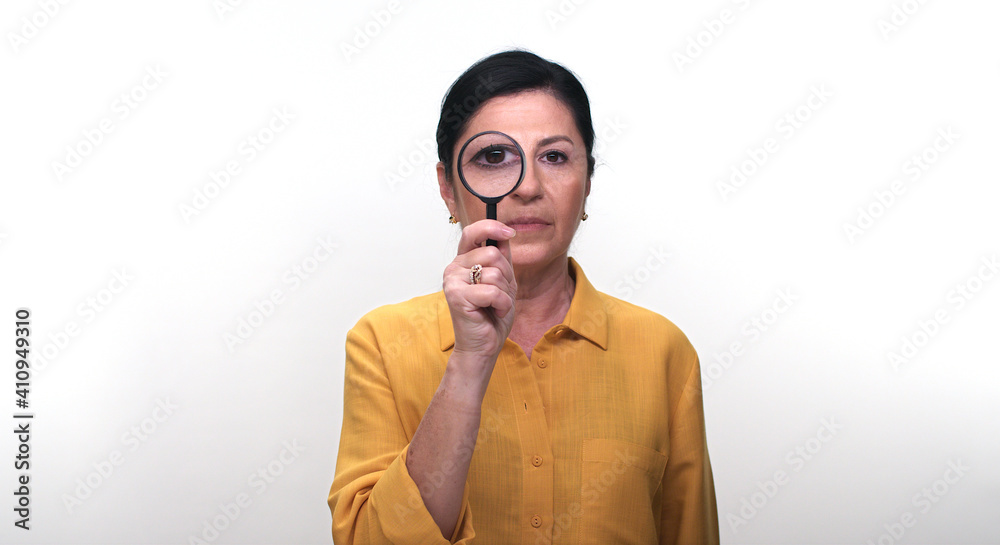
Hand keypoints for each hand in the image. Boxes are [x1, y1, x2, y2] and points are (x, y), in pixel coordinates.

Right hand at [442, 219, 516, 378]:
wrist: (484, 345)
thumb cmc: (491, 315)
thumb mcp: (504, 281)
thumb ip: (502, 258)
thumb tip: (505, 233)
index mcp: (463, 262)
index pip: (472, 232)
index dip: (491, 226)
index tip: (509, 232)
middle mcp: (454, 268)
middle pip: (492, 254)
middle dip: (506, 275)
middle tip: (499, 294)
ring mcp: (452, 281)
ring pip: (494, 273)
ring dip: (504, 293)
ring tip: (495, 305)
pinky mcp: (456, 296)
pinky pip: (492, 291)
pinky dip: (501, 304)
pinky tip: (493, 312)